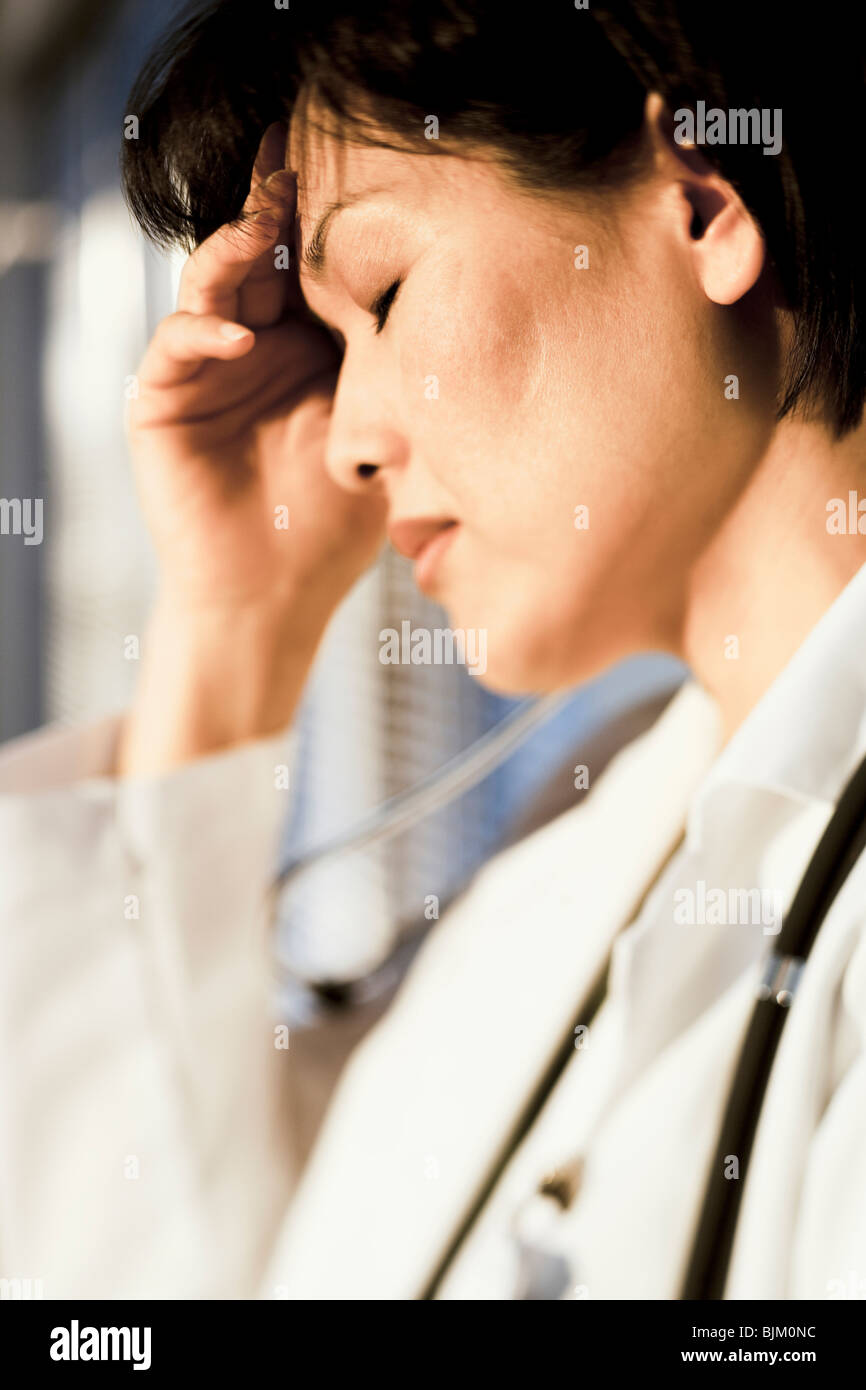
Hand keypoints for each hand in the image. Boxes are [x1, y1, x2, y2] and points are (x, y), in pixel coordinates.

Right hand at [126, 121, 385, 622]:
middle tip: (290, 149)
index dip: (323, 217)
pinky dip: (202, 331)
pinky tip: (239, 336)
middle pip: (259, 255)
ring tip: (260, 222)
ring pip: (210, 282)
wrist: (275, 596)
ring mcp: (204, 369)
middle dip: (274, 204)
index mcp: (305, 348)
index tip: (353, 160)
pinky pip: (175, 346)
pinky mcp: (163, 400)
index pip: (310, 266)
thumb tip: (431, 289)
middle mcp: (252, 346)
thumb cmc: (331, 526)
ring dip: (234, 249)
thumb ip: (383, 371)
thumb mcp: (374, 438)